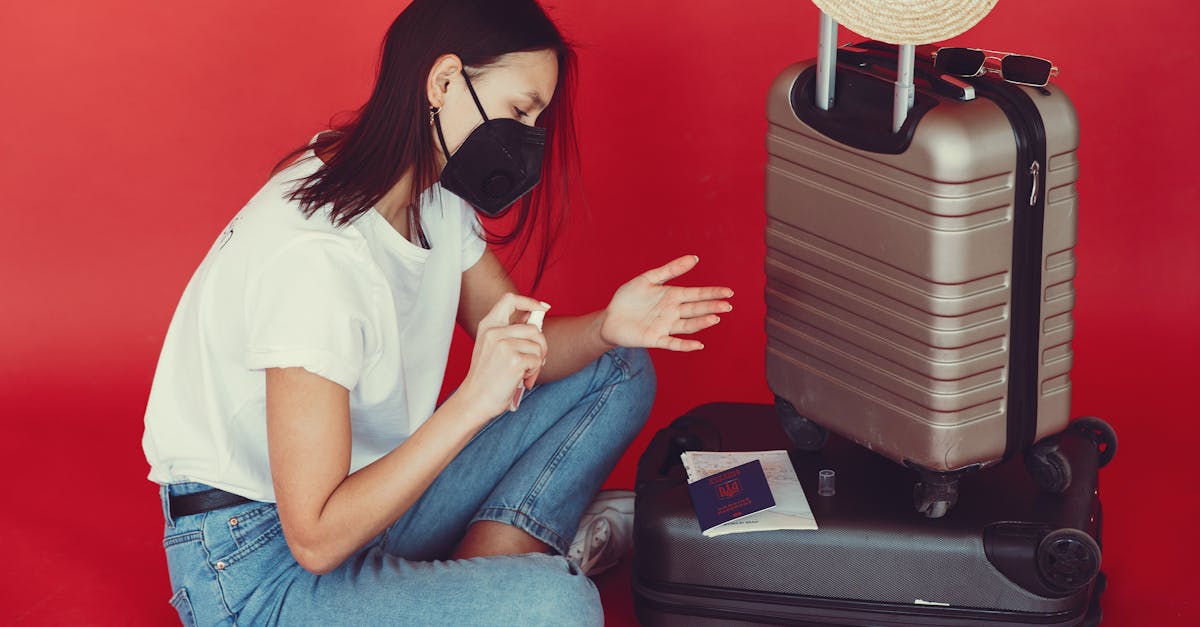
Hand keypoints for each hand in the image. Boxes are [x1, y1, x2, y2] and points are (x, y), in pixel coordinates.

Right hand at [456, 293, 549, 422]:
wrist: (475, 400)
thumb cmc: (487, 377)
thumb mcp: (493, 347)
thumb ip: (511, 331)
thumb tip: (535, 316)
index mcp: (488, 326)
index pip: (510, 300)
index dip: (529, 302)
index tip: (543, 308)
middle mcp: (494, 332)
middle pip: (534, 328)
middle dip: (541, 346)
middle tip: (534, 361)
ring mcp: (504, 346)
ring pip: (538, 345)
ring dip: (537, 362)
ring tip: (525, 374)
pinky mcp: (514, 361)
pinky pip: (538, 360)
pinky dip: (535, 373)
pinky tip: (523, 380)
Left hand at [599, 255, 732, 351]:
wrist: (610, 318)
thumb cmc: (629, 298)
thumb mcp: (648, 279)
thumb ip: (671, 270)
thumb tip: (695, 258)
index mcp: (672, 296)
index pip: (697, 294)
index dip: (712, 293)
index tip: (729, 292)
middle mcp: (672, 312)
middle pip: (696, 309)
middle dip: (712, 307)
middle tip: (727, 305)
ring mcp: (665, 326)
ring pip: (687, 325)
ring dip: (701, 323)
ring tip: (715, 318)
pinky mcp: (655, 339)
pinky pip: (672, 343)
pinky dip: (685, 345)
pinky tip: (698, 345)